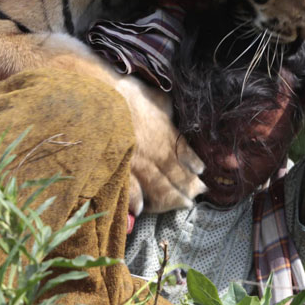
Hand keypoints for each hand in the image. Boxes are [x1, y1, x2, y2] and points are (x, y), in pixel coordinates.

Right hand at [114, 73, 206, 214]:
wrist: (102, 98)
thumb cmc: (130, 94)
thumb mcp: (159, 99)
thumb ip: (169, 113)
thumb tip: (173, 118)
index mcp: (166, 136)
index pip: (186, 156)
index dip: (195, 166)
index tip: (201, 172)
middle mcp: (155, 155)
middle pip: (176, 177)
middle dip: (189, 188)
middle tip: (196, 195)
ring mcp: (136, 165)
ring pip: (158, 188)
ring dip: (171, 199)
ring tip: (182, 204)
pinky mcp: (118, 169)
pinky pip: (129, 190)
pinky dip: (135, 201)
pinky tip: (141, 210)